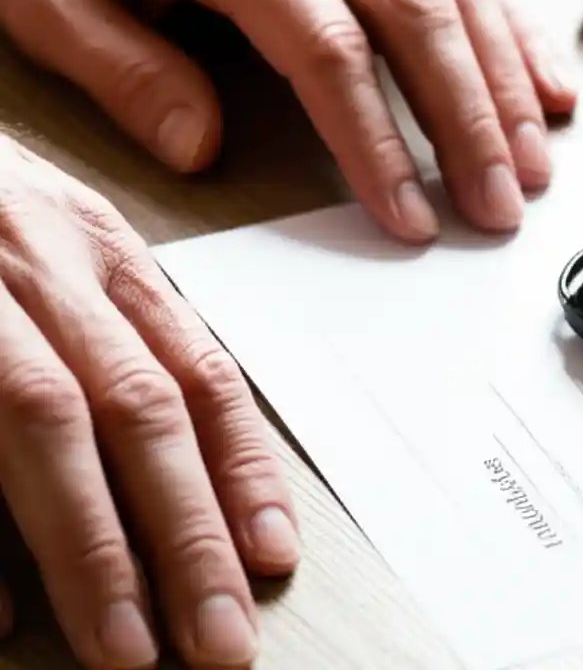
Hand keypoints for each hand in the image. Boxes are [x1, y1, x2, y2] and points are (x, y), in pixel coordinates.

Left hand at [0, 0, 576, 243]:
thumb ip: (120, 65)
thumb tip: (199, 147)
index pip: (326, 46)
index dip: (377, 140)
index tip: (409, 219)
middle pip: (418, 18)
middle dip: (470, 125)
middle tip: (499, 210)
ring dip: (505, 85)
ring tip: (533, 168)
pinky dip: (515, 33)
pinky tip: (547, 89)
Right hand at [0, 135, 297, 666]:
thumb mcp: (66, 236)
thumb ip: (129, 324)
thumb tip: (204, 453)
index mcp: (105, 253)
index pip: (200, 374)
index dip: (244, 472)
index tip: (272, 559)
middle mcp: (46, 269)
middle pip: (140, 411)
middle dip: (187, 534)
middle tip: (220, 640)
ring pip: (47, 423)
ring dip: (91, 546)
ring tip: (125, 647)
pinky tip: (0, 614)